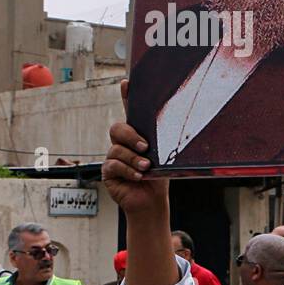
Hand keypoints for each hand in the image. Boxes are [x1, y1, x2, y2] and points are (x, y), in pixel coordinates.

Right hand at [102, 80, 168, 217]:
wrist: (152, 201)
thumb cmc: (159, 178)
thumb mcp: (165, 160)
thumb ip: (163, 146)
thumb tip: (175, 133)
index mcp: (138, 136)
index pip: (130, 113)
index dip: (127, 97)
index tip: (126, 82)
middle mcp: (123, 144)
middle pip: (118, 128)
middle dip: (131, 136)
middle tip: (146, 147)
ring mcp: (114, 157)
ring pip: (116, 149)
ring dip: (133, 158)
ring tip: (146, 167)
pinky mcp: (108, 171)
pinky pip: (112, 165)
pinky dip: (127, 170)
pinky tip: (138, 176)